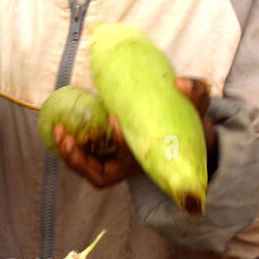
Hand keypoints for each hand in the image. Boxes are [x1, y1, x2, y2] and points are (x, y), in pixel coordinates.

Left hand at [53, 114, 138, 188]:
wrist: (141, 163)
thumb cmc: (138, 157)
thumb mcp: (132, 149)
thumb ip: (121, 137)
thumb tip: (112, 118)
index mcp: (102, 176)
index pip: (82, 165)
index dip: (73, 152)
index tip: (68, 138)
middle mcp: (93, 175)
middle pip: (72, 162)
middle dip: (63, 146)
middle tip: (58, 129)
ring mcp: (90, 169)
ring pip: (71, 157)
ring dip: (63, 143)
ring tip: (58, 128)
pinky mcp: (89, 160)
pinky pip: (76, 151)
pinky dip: (70, 141)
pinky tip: (64, 129)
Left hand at [54, 77, 217, 188]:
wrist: (181, 132)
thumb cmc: (188, 121)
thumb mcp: (199, 106)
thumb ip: (196, 92)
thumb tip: (180, 83)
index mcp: (150, 159)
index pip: (131, 157)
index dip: (119, 142)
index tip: (114, 119)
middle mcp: (132, 167)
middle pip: (101, 176)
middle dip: (81, 162)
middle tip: (68, 139)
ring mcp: (118, 164)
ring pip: (88, 171)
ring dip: (70, 156)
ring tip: (58, 133)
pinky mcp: (107, 156)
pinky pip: (84, 158)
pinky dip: (70, 148)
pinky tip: (58, 129)